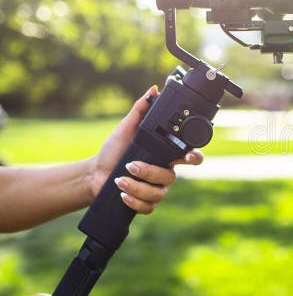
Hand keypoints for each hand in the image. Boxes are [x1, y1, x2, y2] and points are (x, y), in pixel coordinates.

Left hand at [88, 86, 203, 213]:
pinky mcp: (147, 203)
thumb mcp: (126, 127)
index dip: (194, 157)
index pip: (190, 155)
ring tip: (120, 178)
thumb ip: (141, 109)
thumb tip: (153, 89)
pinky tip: (122, 193)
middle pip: (171, 176)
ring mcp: (157, 188)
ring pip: (159, 192)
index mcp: (166, 154)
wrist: (96, 173)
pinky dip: (134, 200)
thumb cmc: (114, 150)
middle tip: (133, 165)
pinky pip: (149, 206)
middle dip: (151, 172)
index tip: (186, 156)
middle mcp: (166, 172)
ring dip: (137, 185)